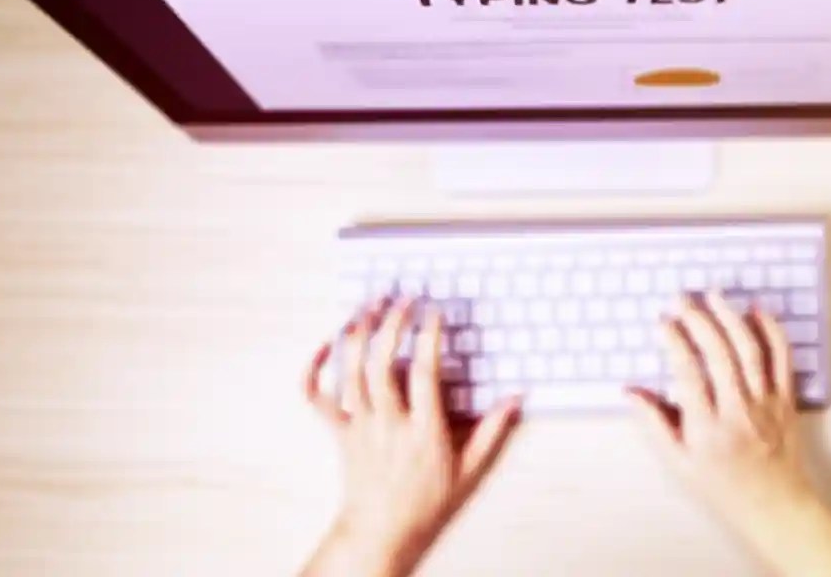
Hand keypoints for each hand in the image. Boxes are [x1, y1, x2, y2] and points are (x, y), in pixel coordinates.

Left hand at [301, 298, 522, 576]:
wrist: (382, 532)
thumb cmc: (426, 501)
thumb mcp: (469, 469)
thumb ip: (492, 431)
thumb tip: (516, 399)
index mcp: (423, 431)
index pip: (424, 374)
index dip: (428, 338)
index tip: (434, 312)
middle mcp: (388, 422)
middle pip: (382, 364)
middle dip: (390, 324)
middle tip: (402, 298)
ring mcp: (359, 425)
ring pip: (350, 371)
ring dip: (358, 334)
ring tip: (370, 305)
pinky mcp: (339, 431)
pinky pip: (316, 397)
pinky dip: (314, 368)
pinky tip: (324, 344)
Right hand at [626, 291, 830, 576]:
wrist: (775, 506)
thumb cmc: (723, 487)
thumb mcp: (679, 463)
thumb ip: (654, 424)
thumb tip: (630, 391)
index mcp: (707, 429)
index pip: (688, 374)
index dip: (674, 343)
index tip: (663, 323)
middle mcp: (738, 412)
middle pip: (719, 354)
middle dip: (698, 320)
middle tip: (682, 299)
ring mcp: (765, 404)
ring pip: (749, 350)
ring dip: (730, 317)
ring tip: (713, 295)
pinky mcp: (785, 400)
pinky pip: (781, 358)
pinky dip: (771, 331)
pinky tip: (757, 310)